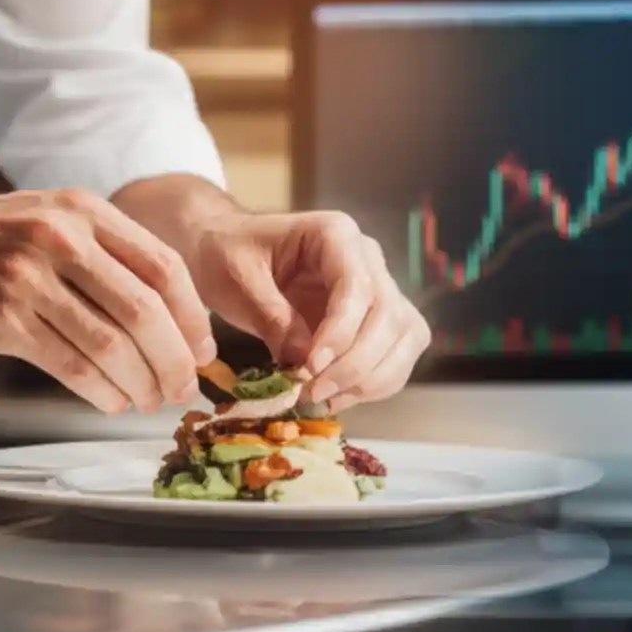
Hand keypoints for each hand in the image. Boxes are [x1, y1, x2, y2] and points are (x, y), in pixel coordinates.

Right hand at [0, 188, 215, 412]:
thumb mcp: (51, 221)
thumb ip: (108, 256)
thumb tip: (173, 319)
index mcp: (85, 210)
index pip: (165, 267)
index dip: (193, 317)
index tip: (203, 350)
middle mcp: (62, 237)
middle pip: (146, 310)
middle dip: (174, 359)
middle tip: (183, 388)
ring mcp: (30, 277)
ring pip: (112, 344)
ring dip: (140, 382)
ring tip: (149, 401)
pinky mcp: (1, 318)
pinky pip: (70, 365)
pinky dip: (100, 391)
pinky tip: (111, 401)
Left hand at [189, 211, 430, 412]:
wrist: (225, 249)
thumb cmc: (227, 255)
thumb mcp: (237, 280)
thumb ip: (272, 317)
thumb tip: (304, 364)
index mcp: (335, 234)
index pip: (358, 286)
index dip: (341, 332)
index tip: (310, 367)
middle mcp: (368, 258)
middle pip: (390, 315)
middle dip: (356, 363)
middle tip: (312, 392)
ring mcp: (378, 288)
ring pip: (406, 337)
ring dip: (372, 377)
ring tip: (323, 397)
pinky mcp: (376, 319)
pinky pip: (397, 354)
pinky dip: (374, 383)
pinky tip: (336, 397)